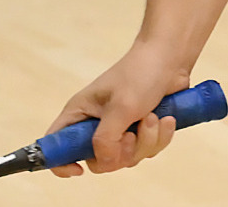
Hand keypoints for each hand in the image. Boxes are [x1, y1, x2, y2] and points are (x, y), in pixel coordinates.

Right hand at [44, 42, 190, 176]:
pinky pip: (147, 150)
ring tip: (153, 117)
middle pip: (99, 161)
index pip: (55, 143)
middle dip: (122, 152)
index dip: (60, 161)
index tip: (79, 170)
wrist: (171, 58)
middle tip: (131, 133)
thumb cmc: (140, 73)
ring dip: (146, 141)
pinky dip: (159, 138)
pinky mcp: (141, 130)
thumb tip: (104, 163)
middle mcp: (96, 124)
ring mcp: (120, 129)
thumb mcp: (121, 108)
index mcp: (80, 113)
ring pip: (128, 158)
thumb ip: (106, 140)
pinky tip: (166, 118)